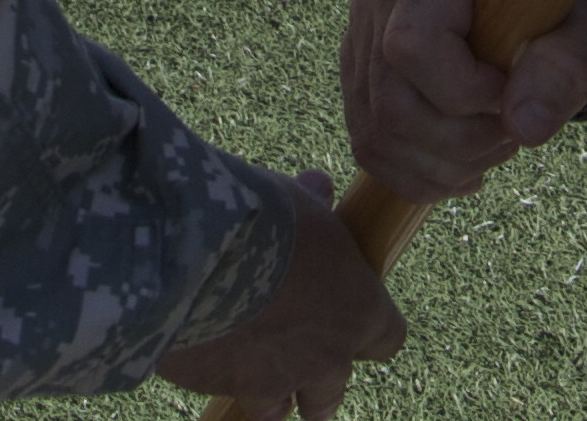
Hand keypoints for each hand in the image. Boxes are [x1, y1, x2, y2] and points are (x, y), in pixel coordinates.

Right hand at [151, 171, 403, 416]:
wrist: (198, 255)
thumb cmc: (262, 220)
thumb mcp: (296, 202)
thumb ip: (312, 206)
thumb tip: (318, 187)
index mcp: (360, 310)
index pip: (388, 338)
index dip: (369, 331)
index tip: (350, 316)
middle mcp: (327, 358)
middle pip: (332, 393)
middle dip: (315, 381)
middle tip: (293, 351)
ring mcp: (278, 382)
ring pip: (280, 410)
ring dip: (270, 394)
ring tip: (250, 366)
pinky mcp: (229, 390)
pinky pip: (234, 399)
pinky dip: (226, 383)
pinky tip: (209, 356)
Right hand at [340, 0, 586, 203]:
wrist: (548, 18)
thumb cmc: (573, 16)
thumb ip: (571, 67)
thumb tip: (525, 125)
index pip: (413, 42)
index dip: (463, 91)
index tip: (511, 95)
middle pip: (392, 100)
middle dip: (461, 142)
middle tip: (511, 133)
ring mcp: (364, 26)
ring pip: (377, 132)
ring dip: (444, 165)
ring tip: (494, 146)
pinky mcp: (359, 70)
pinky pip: (369, 147)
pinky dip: (420, 175)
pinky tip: (463, 165)